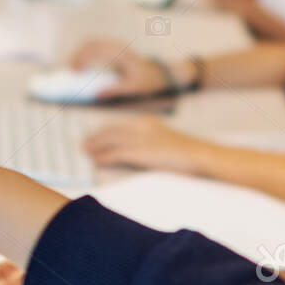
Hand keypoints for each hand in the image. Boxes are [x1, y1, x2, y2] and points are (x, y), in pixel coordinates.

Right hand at [66, 40, 171, 100]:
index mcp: (120, 53)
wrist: (159, 74)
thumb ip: (115, 91)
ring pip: (90, 43)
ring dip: (78, 55)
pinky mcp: (112, 50)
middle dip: (76, 55)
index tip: (74, 71)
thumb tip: (96, 95)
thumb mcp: (133, 90)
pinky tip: (79, 69)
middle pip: (89, 43)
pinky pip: (94, 48)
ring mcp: (113, 46)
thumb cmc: (147, 82)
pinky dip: (84, 56)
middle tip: (68, 72)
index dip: (81, 58)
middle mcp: (116, 46)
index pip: (95, 49)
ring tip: (71, 71)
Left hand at [83, 116, 206, 173]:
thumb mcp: (166, 142)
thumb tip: (137, 152)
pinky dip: (103, 157)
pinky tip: (96, 162)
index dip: (103, 132)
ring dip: (95, 147)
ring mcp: (139, 139)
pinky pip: (115, 154)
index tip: (94, 138)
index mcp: (147, 123)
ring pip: (109, 140)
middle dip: (95, 138)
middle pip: (110, 131)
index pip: (118, 126)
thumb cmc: (188, 153)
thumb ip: (150, 143)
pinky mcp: (139, 152)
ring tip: (86, 153)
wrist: (200, 155)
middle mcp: (140, 127)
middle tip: (84, 146)